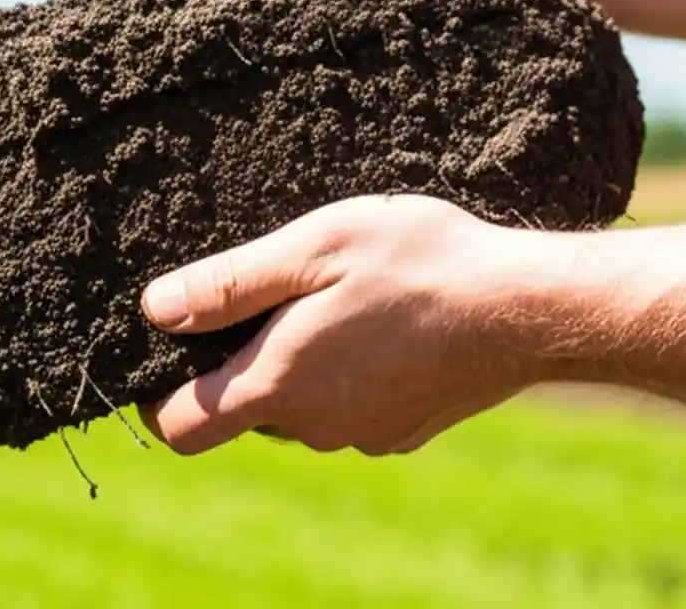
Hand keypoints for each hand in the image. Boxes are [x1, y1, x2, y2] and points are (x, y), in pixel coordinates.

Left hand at [138, 195, 557, 455]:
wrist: (529, 308)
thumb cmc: (419, 263)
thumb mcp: (312, 248)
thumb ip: (229, 285)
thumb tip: (156, 310)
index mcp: (279, 384)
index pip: (181, 427)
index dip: (160, 395)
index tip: (175, 350)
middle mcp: (313, 427)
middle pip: (240, 409)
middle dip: (242, 360)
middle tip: (281, 295)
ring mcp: (360, 436)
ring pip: (296, 408)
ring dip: (298, 364)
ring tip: (338, 303)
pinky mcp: (400, 432)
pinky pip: (344, 410)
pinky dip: (345, 376)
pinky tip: (380, 328)